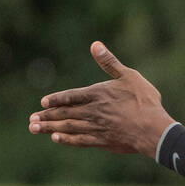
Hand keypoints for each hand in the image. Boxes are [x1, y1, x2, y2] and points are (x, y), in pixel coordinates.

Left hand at [29, 42, 173, 157]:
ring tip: (35, 129)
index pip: (70, 96)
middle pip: (64, 113)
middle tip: (31, 120)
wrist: (153, 129)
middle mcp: (92, 111)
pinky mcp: (103, 141)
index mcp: (97, 94)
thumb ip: (109, 62)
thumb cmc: (144, 102)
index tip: (42, 102)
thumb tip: (95, 44)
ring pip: (68, 127)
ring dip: (50, 128)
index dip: (56, 99)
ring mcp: (96, 127)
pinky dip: (67, 139)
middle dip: (46, 116)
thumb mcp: (129, 76)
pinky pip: (80, 140)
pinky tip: (57, 139)